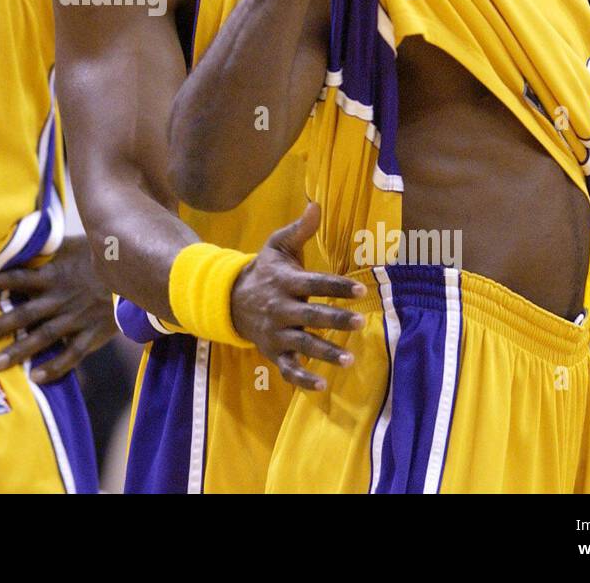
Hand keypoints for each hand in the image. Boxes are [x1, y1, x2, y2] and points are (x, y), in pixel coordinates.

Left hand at [0, 235, 116, 383]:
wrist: (134, 271)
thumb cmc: (97, 256)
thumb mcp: (69, 245)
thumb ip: (44, 249)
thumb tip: (18, 240)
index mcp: (52, 275)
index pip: (16, 278)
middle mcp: (59, 298)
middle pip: (23, 315)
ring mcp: (76, 318)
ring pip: (43, 337)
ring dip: (19, 351)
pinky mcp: (92, 333)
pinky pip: (72, 354)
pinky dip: (54, 367)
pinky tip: (36, 377)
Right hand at [231, 201, 364, 390]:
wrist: (229, 299)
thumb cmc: (264, 271)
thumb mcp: (277, 247)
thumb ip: (299, 229)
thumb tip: (317, 204)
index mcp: (286, 282)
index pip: (315, 284)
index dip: (337, 287)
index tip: (360, 289)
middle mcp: (281, 308)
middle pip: (310, 316)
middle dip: (334, 320)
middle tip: (359, 322)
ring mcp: (277, 332)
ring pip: (303, 344)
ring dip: (325, 353)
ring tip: (348, 360)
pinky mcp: (274, 351)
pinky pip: (288, 368)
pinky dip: (302, 378)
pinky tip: (322, 385)